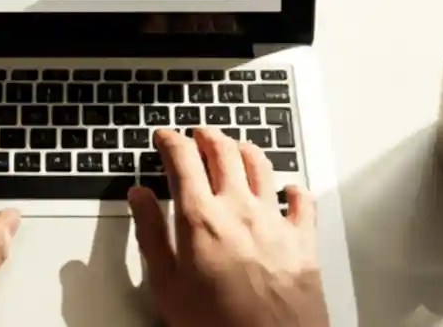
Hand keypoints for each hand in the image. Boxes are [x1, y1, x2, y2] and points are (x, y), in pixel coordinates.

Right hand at [127, 128, 327, 326]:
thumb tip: (139, 197)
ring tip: (236, 146)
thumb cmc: (216, 326)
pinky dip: (293, 188)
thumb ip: (150, 234)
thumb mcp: (166, 284)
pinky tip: (288, 188)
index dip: (171, 141)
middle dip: (207, 136)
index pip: (182, 160)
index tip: (165, 137)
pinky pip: (302, 201)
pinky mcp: (303, 241)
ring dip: (245, 149)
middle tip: (198, 134)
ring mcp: (275, 222)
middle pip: (223, 152)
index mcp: (201, 218)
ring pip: (261, 165)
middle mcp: (239, 210)